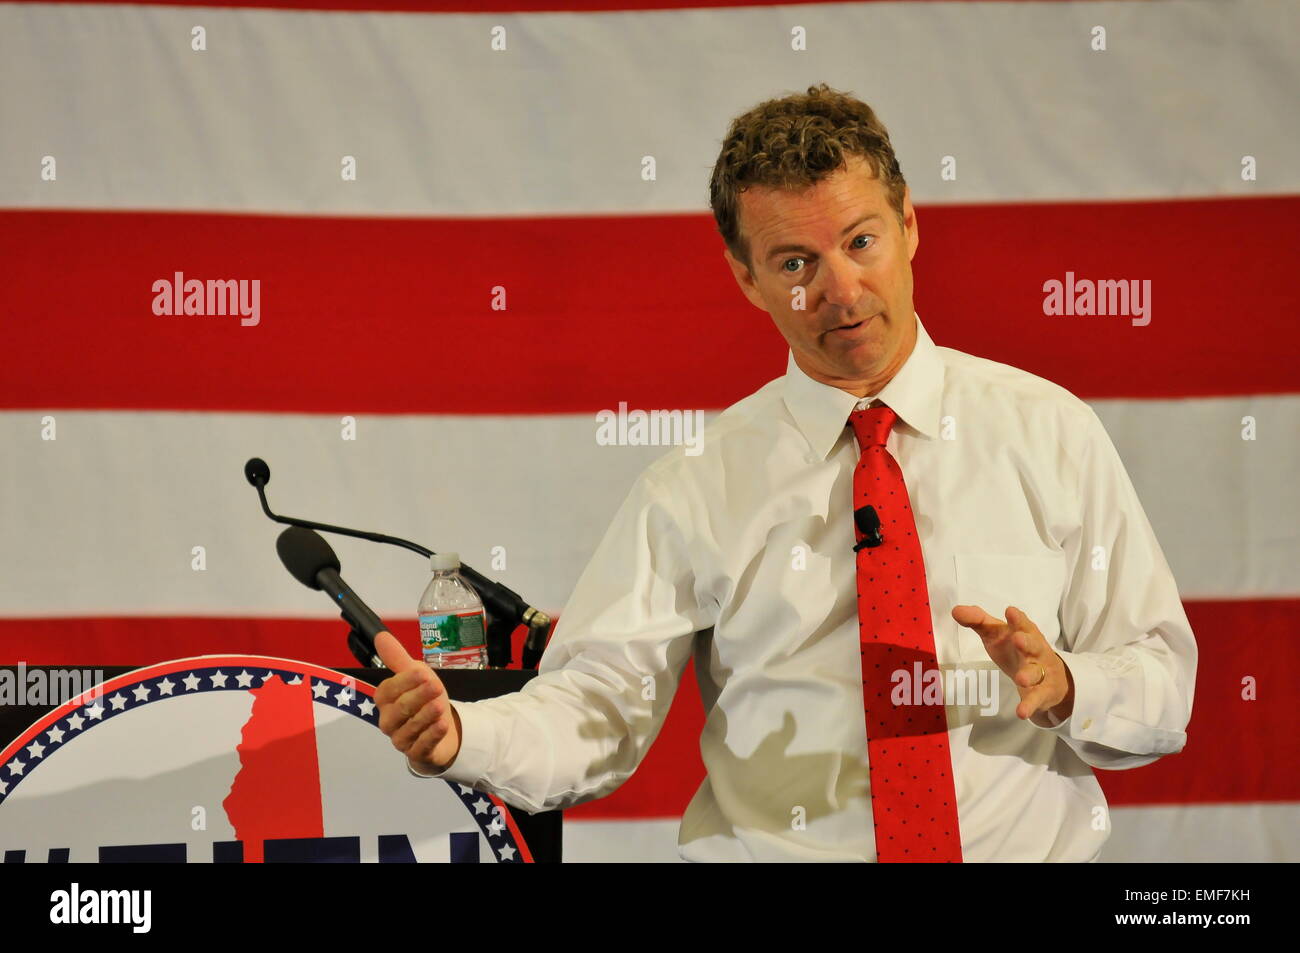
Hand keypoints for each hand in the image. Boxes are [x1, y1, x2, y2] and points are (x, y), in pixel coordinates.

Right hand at [374, 631, 461, 772]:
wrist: (441, 728)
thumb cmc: (424, 699)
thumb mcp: (415, 676)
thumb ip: (397, 658)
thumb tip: (380, 636)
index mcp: (385, 700)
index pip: (389, 690)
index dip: (405, 681)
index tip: (422, 672)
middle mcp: (388, 721)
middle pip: (400, 709)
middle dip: (418, 697)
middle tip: (435, 685)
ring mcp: (401, 739)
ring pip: (411, 727)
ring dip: (426, 716)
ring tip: (440, 705)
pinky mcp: (416, 753)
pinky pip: (422, 745)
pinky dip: (432, 735)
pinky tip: (442, 725)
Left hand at [950, 604, 1073, 721]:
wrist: (1050, 676)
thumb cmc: (1016, 649)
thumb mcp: (997, 633)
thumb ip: (978, 621)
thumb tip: (955, 611)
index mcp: (1024, 633)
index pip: (1022, 624)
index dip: (1017, 618)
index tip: (1011, 611)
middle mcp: (1035, 651)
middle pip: (1033, 645)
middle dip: (1027, 642)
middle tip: (1018, 639)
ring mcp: (1041, 672)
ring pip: (1037, 672)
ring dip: (1029, 675)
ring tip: (1020, 679)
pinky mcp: (1042, 693)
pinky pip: (1036, 699)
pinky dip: (1029, 705)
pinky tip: (1022, 712)